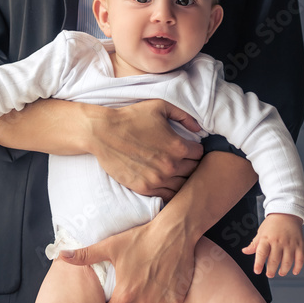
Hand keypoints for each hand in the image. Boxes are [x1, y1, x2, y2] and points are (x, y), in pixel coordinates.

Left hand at [59, 212, 195, 302]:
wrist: (174, 232)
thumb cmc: (143, 238)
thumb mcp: (111, 245)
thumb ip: (86, 255)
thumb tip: (63, 255)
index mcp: (126, 293)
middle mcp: (144, 302)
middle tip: (126, 298)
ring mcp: (162, 302)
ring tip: (141, 297)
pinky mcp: (176, 299)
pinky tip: (156, 295)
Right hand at [88, 99, 202, 200]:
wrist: (103, 133)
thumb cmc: (131, 118)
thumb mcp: (159, 107)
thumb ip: (183, 115)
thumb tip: (198, 129)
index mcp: (178, 146)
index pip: (200, 154)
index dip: (195, 150)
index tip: (188, 148)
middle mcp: (171, 166)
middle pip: (194, 171)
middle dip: (190, 164)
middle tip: (182, 160)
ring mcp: (158, 179)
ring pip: (183, 187)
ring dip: (181, 179)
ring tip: (173, 171)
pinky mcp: (144, 188)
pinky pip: (167, 196)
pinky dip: (169, 190)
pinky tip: (164, 181)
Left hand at [243, 213, 303, 277]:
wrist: (287, 213)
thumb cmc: (272, 224)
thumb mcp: (261, 232)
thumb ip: (254, 244)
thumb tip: (244, 251)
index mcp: (267, 238)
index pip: (261, 253)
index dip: (258, 263)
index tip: (257, 271)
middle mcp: (278, 242)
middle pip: (274, 260)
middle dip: (271, 270)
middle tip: (269, 274)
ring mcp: (290, 243)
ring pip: (287, 262)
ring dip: (284, 270)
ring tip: (280, 273)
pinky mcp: (300, 245)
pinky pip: (300, 259)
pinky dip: (298, 267)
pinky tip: (294, 271)